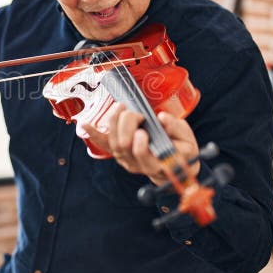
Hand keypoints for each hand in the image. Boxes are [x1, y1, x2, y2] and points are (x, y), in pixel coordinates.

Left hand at [83, 103, 199, 186]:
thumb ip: (176, 128)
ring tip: (121, 107)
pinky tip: (85, 124)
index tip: (142, 130)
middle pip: (124, 146)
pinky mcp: (120, 153)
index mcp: (158, 164)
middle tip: (137, 114)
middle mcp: (138, 164)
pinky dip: (94, 134)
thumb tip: (162, 117)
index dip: (139, 145)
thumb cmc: (182, 150)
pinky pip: (105, 144)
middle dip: (127, 125)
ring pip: (113, 143)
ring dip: (114, 122)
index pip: (142, 157)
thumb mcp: (187, 139)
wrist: (174, 165)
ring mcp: (127, 160)